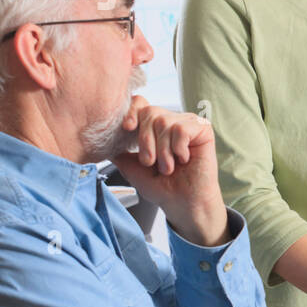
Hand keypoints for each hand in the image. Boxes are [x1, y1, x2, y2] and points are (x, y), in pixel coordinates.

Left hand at [110, 96, 226, 244]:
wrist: (182, 203)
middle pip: (149, 112)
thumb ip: (117, 150)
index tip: (127, 129)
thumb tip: (103, 138)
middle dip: (146, 141)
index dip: (131, 111)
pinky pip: (182, 129)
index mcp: (152, 127)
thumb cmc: (161, 187)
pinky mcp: (203, 129)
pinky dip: (178, 148)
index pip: (140, 103)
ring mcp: (187, 123)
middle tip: (151, 163)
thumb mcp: (130, 167)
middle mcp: (170, 120)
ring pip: (164, 121)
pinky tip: (184, 159)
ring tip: (169, 167)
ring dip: (163, 151)